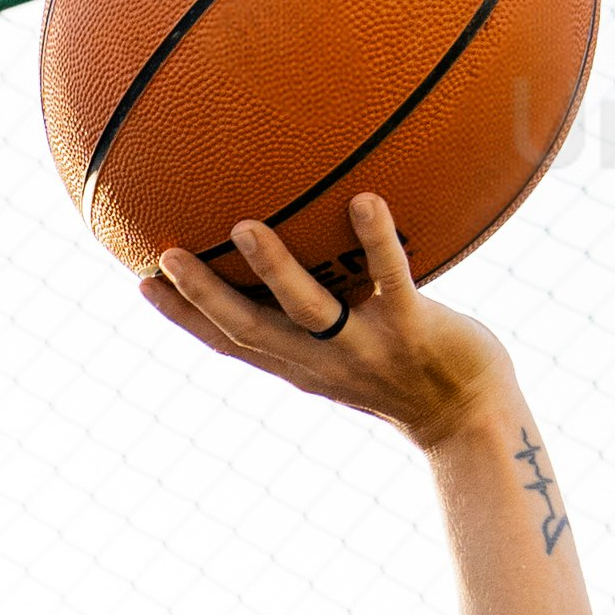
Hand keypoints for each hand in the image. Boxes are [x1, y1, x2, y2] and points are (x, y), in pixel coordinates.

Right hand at [139, 189, 510, 443]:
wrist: (473, 416)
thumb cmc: (413, 373)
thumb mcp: (354, 351)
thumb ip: (321, 315)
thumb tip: (295, 257)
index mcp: (302, 365)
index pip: (230, 343)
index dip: (183, 318)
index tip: (141, 282)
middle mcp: (325, 361)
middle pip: (252, 330)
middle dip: (204, 298)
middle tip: (166, 257)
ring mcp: (368, 347)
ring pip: (311, 310)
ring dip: (275, 272)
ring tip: (243, 230)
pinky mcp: (415, 330)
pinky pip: (393, 279)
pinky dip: (378, 241)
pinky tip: (367, 199)